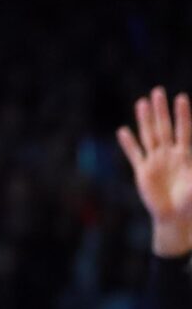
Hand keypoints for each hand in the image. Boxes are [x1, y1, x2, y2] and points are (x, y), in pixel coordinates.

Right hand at [118, 87, 191, 257]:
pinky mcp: (142, 172)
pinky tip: (123, 131)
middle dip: (161, 111)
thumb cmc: (191, 203)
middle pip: (164, 128)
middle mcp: (169, 155)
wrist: (175, 217)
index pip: (184, 131)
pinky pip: (134, 154)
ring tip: (141, 102)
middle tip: (158, 91)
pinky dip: (128, 143)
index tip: (181, 98)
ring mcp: (155, 161)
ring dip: (144, 120)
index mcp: (185, 156)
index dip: (182, 115)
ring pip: (149, 136)